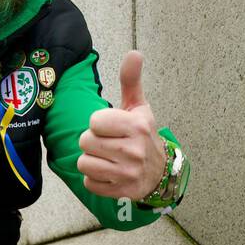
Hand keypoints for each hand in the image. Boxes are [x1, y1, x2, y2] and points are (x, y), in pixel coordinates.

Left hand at [76, 50, 166, 201]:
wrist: (160, 172)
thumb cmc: (142, 135)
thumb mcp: (138, 107)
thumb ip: (131, 81)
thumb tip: (134, 53)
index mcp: (136, 126)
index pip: (94, 122)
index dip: (98, 124)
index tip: (111, 127)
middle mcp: (133, 150)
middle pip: (85, 142)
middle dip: (92, 142)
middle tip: (108, 144)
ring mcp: (127, 173)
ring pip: (84, 163)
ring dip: (91, 161)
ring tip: (107, 158)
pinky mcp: (120, 191)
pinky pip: (90, 183)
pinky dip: (95, 179)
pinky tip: (109, 173)